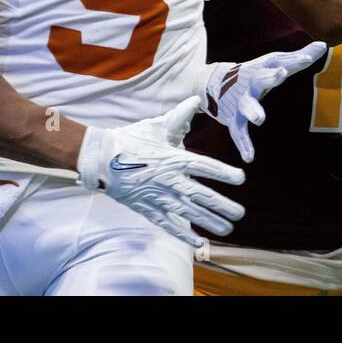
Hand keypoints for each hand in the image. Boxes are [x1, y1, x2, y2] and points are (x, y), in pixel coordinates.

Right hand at [76, 97, 245, 247]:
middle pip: (201, 195)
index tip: (240, 178)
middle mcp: (169, 179)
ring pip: (188, 212)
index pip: (205, 166)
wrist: (101, 158)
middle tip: (239, 213)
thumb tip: (195, 100)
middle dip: (222, 205)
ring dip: (208, 221)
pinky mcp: (146, 208)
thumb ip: (179, 116)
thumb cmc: (130, 140)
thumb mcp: (156, 126)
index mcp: (173, 158)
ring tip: (227, 229)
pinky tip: (199, 242)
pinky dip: (183, 234)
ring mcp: (158, 196)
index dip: (224, 173)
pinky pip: (168, 223)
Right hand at [201, 41, 327, 161]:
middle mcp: (252, 82)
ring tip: (260, 119)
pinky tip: (249, 157)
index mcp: (263, 68)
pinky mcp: (233, 118)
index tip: (308, 58)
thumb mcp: (273, 63)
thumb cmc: (254, 72)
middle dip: (270, 76)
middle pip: (262, 78)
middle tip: (281, 73)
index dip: (294, 60)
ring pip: (247, 105)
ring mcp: (241, 100)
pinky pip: (238, 132)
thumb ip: (298, 57)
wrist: (214, 82)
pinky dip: (243, 144)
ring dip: (253, 110)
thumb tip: (323, 44)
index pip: (280, 62)